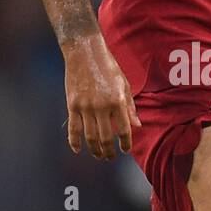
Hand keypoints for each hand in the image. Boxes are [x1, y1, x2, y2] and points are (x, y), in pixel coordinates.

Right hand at [62, 34, 140, 158]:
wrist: (84, 52)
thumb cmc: (108, 67)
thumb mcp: (124, 84)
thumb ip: (130, 107)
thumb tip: (137, 126)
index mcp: (118, 101)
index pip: (124, 130)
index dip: (125, 143)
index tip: (125, 150)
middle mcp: (102, 106)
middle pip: (106, 138)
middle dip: (109, 151)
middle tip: (110, 158)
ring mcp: (86, 107)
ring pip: (90, 137)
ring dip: (94, 150)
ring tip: (98, 155)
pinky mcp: (73, 105)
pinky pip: (73, 129)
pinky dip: (74, 142)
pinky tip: (78, 150)